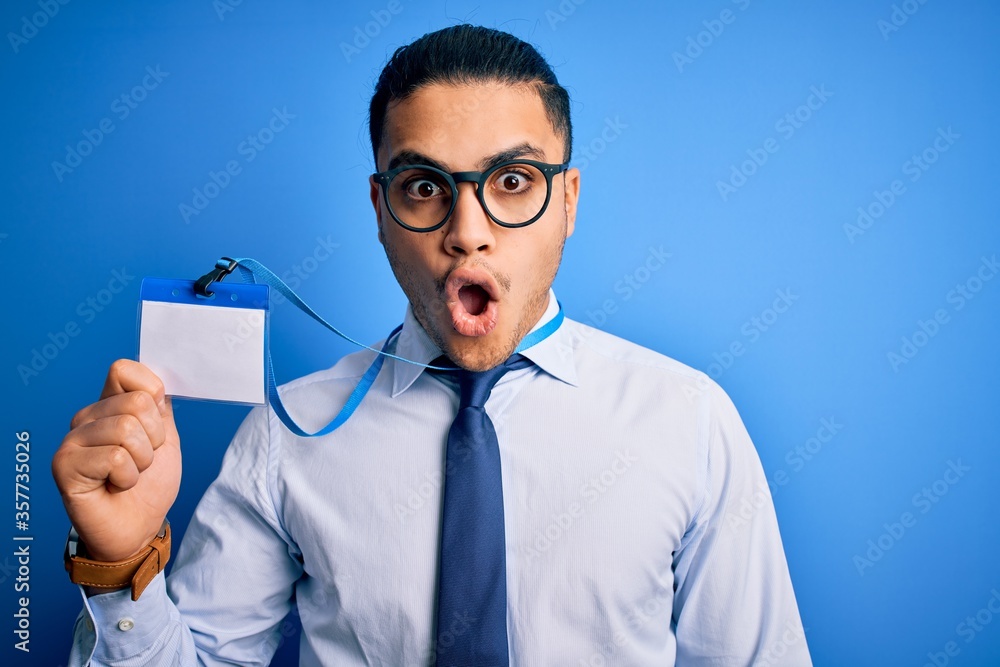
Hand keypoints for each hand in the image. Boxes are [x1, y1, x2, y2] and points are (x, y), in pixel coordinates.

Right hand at [52, 360, 181, 562]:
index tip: (155, 425)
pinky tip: (114, 486)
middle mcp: (87, 417)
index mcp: (109, 405)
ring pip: (127, 429)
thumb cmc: (150, 486)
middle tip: (141, 461)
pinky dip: (128, 477)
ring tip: (127, 475)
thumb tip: (157, 380)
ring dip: (142, 460)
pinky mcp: (65, 465)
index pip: (125, 369)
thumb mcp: (166, 440)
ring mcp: (72, 440)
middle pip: (136, 402)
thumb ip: (160, 408)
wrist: (139, 527)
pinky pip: (116, 456)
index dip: (152, 394)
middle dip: (154, 437)